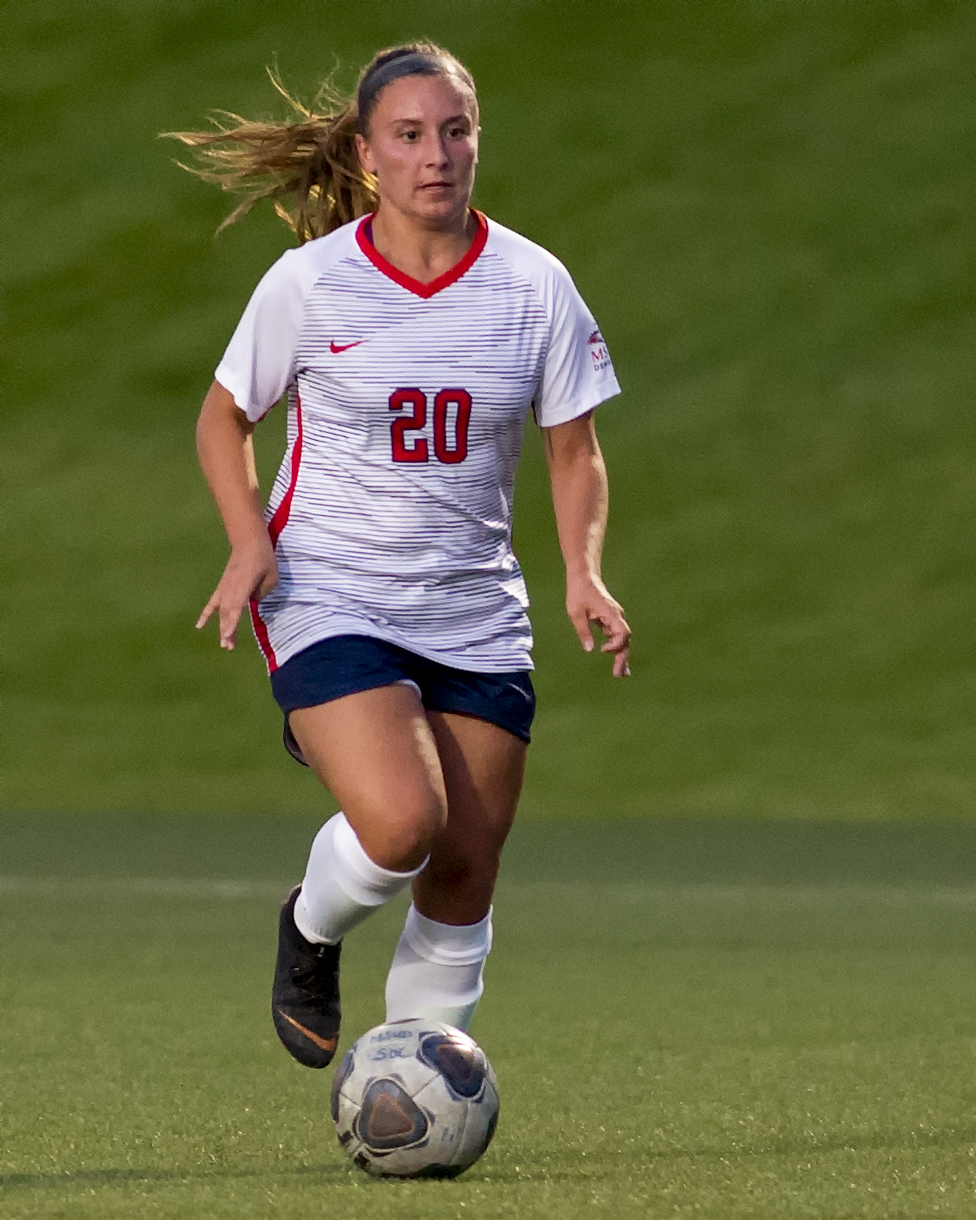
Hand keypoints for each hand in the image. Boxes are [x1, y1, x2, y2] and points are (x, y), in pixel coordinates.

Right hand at [196, 535, 278, 649]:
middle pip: (228, 613)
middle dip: (228, 631)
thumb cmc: (263, 557)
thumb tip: (252, 602)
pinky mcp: (222, 586)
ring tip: (225, 645)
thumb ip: (262, 593)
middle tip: (229, 647)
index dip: (232, 622)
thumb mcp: (271, 576)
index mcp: (244, 585)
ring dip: (222, 627)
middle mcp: (231, 588)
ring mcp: (225, 587)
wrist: (248, 541)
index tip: (228, 636)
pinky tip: (199, 626)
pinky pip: (213, 603)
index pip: (236, 607)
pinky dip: (206, 614)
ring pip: (221, 611)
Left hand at [566, 574, 630, 676]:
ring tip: (621, 673)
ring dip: (621, 655)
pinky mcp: (609, 619)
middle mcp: (616, 616)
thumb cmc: (579, 591)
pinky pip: (616, 636)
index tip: (602, 649)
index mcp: (611, 613)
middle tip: (619, 675)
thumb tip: (589, 650)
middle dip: (622, 657)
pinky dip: (616, 647)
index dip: (615, 644)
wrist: (584, 575)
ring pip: (622, 639)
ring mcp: (614, 618)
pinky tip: (616, 659)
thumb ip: (583, 631)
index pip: (622, 633)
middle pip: (625, 639)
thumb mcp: (576, 612)